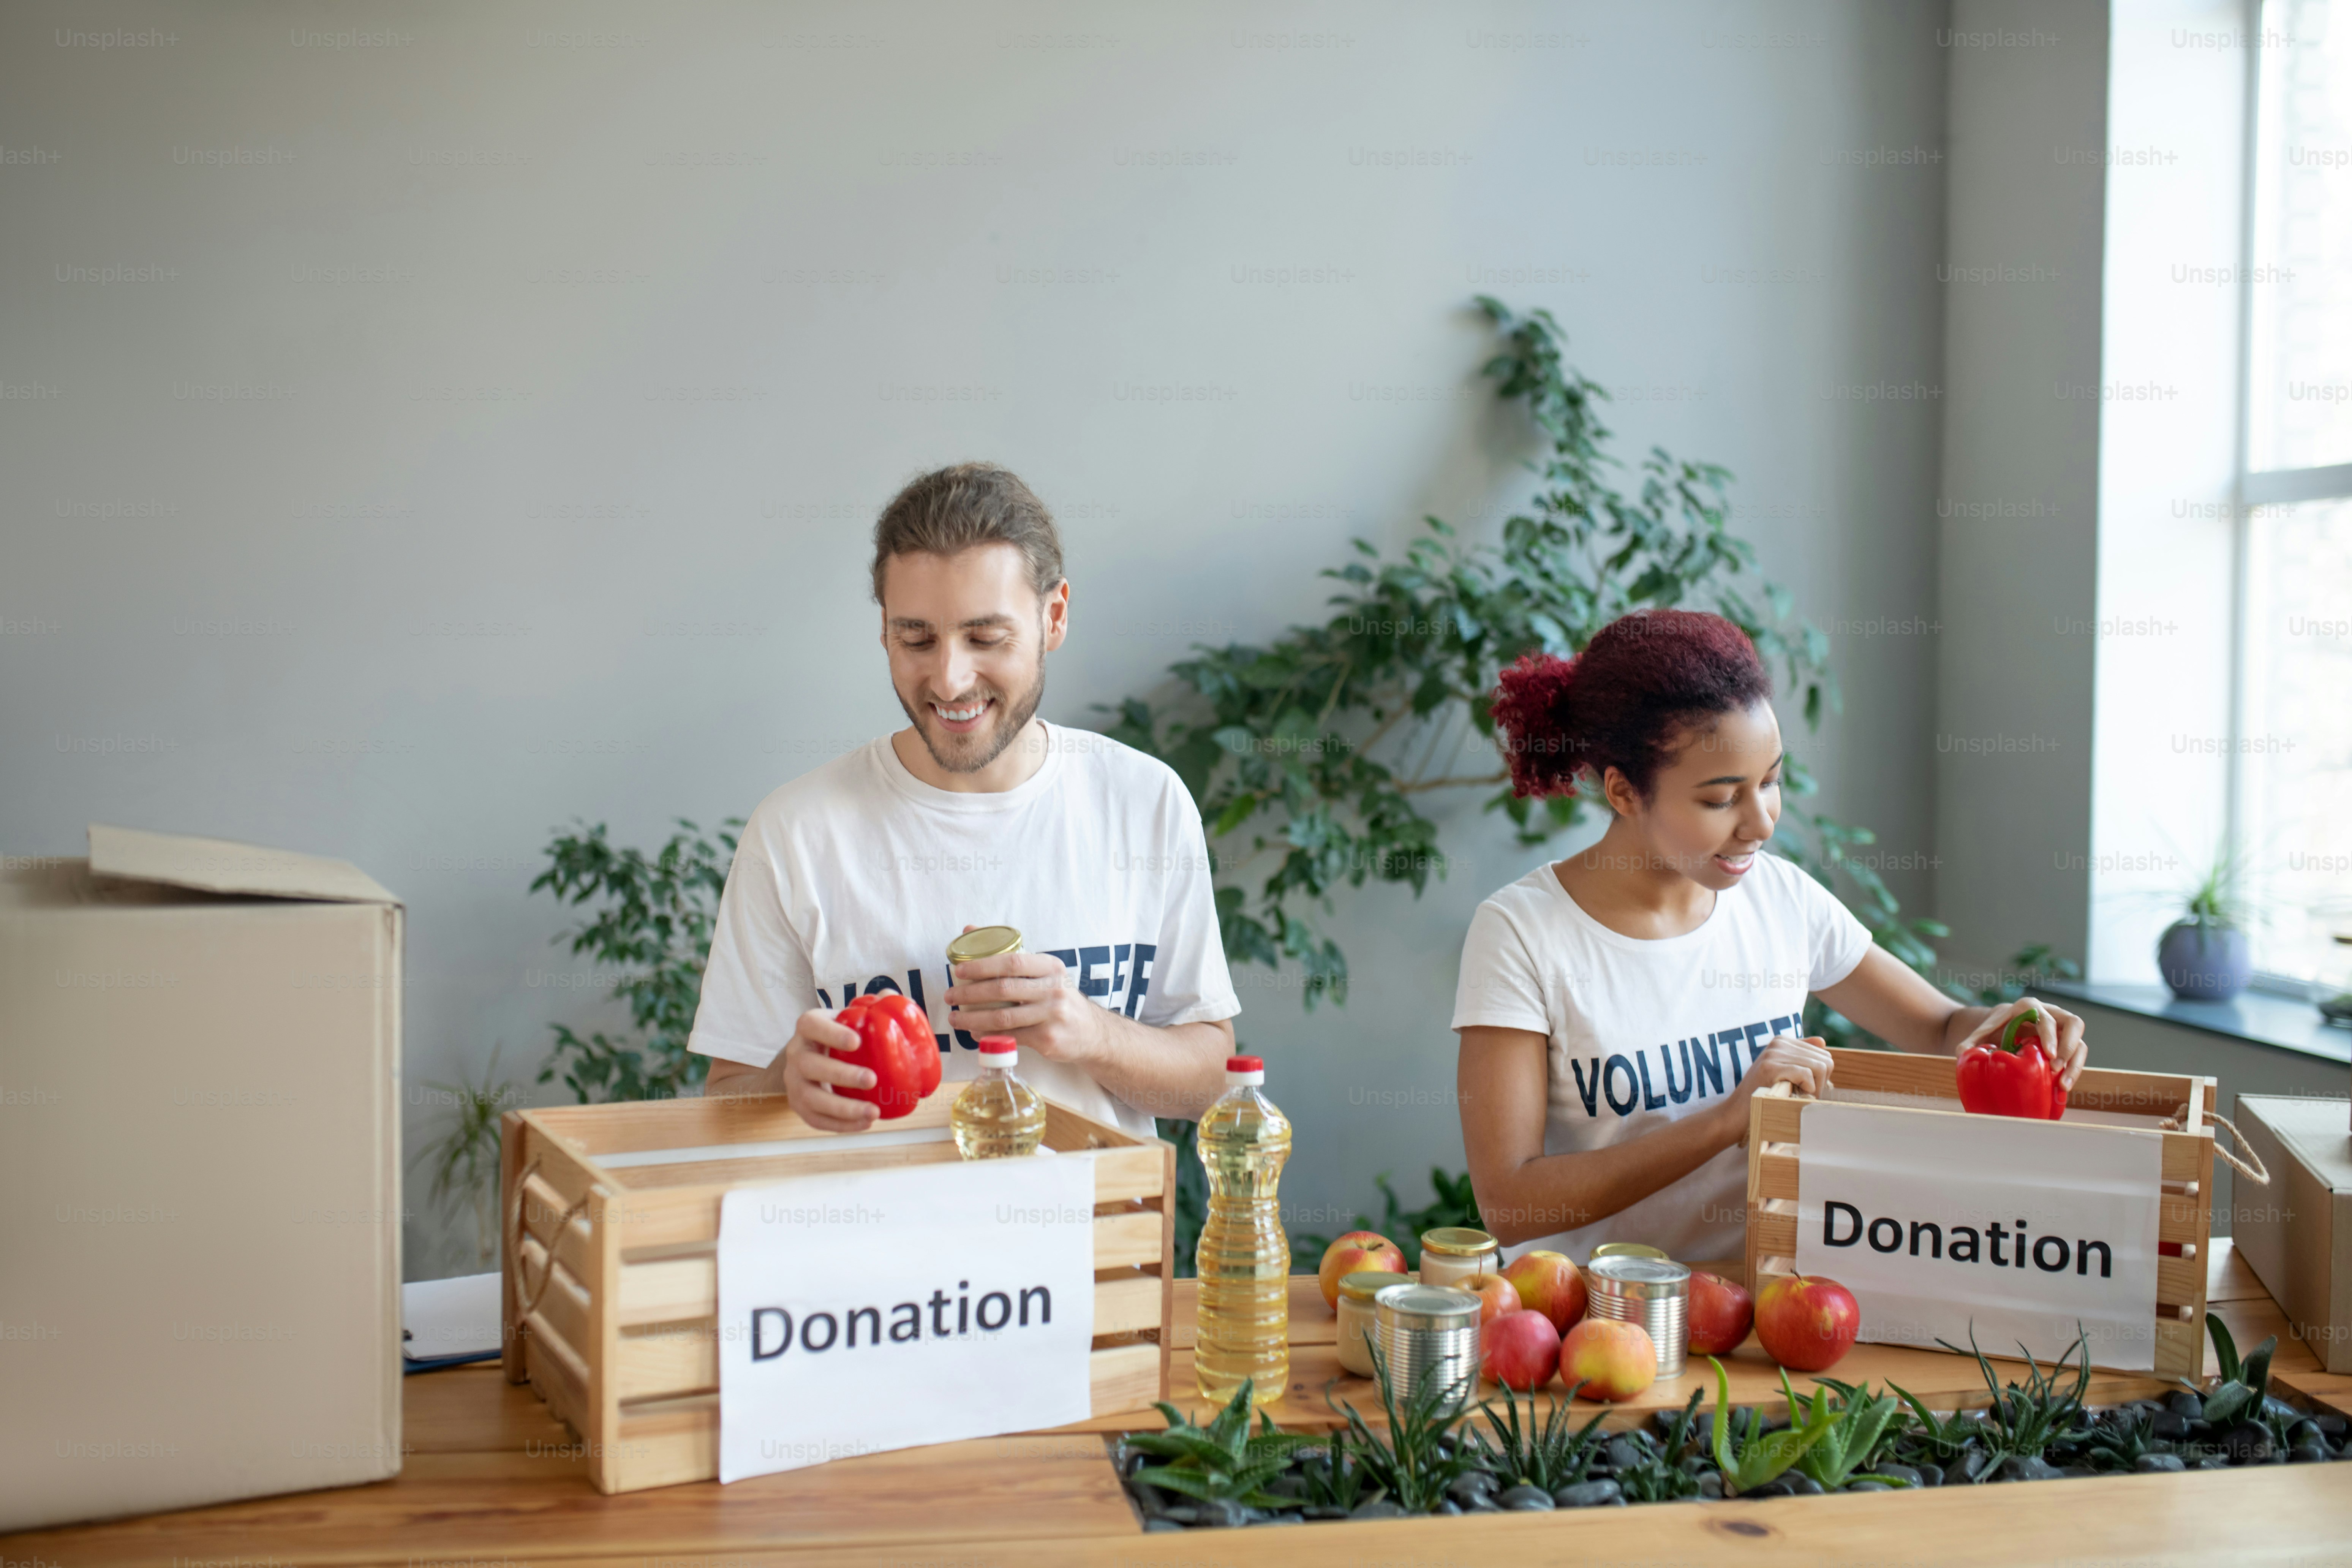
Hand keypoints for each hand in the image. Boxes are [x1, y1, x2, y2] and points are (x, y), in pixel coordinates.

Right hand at [778, 1007, 877, 1132]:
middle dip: (840, 1075)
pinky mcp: (799, 1105)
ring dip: (842, 1108)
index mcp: (808, 1027)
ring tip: (873, 1112)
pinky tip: (865, 1124)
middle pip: (809, 1065)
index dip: (830, 1033)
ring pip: (811, 1098)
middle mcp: (795, 1053)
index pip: (810, 1025)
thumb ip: (873, 1006)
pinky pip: (815, 1119)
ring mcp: (794, 1082)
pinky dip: (840, 1125)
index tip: (856, 1041)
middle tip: (871, 1079)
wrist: (818, 1056)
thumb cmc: (841, 1034)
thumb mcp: (851, 1016)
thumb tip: (891, 994)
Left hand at [945, 942, 1107, 1067]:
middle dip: (970, 993)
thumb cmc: (1058, 997)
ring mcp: (1052, 1015)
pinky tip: (975, 1032)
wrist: (1090, 1031)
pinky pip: (1010, 1037)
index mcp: (1050, 966)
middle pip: (1003, 989)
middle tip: (950, 996)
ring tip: (955, 1018)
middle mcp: (1054, 989)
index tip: (958, 971)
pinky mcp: (1048, 1039)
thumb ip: (1010, 954)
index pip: (1011, 962)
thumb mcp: (1044, 972)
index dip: (981, 966)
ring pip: (1003, 1017)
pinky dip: (987, 1035)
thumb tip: (969, 930)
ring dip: (972, 1018)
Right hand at [1733, 1033, 1835, 1107]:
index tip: (1803, 1087)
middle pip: (1825, 1061)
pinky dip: (1806, 1089)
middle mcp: (1779, 1043)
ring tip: (1796, 1095)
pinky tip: (1792, 1094)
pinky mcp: (1770, 1067)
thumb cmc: (1765, 1094)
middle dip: (1820, 1083)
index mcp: (1783, 1041)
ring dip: (1814, 1088)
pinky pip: (1807, 1075)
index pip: (1824, 1055)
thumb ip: (1802, 1057)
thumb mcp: (1784, 1071)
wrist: (1738, 1112)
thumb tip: (1822, 1041)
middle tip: (1801, 1094)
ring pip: (1820, 1068)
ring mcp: (1773, 1053)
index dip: (1820, 1077)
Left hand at [1963, 996, 2087, 1088]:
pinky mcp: (2067, 1044)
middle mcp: (2051, 1013)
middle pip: (2073, 1024)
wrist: (2004, 1027)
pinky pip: (2078, 1055)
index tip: (2048, 1054)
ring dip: (2075, 1063)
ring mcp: (2062, 1029)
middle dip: (2067, 1047)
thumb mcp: (1982, 1032)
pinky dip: (2074, 1071)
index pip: (2046, 1018)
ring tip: (2062, 1085)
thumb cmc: (1994, 1028)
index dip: (2050, 1035)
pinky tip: (2063, 1088)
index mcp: (2029, 1007)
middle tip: (2055, 1068)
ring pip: (2081, 1042)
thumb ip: (1971, 1041)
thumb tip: (1962, 1053)